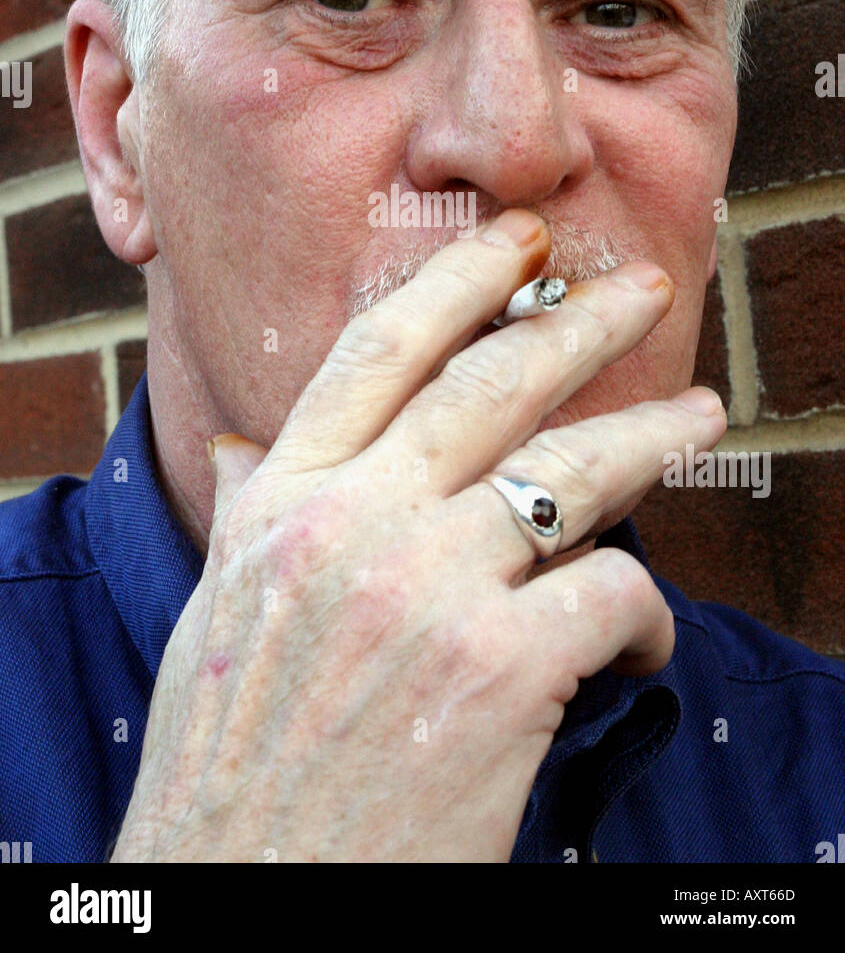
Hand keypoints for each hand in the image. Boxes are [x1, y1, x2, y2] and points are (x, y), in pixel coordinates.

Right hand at [111, 209, 725, 862]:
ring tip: (700, 414)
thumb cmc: (231, 766)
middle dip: (580, 324)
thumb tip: (240, 449)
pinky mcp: (502, 671)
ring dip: (651, 436)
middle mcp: (353, 524)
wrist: (239, 899)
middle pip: (491, 386)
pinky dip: (647, 613)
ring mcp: (429, 591)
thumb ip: (250, 517)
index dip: (460, 281)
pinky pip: (613, 593)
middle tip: (644, 290)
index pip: (379, 352)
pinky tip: (646, 640)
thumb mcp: (219, 616)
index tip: (519, 241)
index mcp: (282, 502)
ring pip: (571, 472)